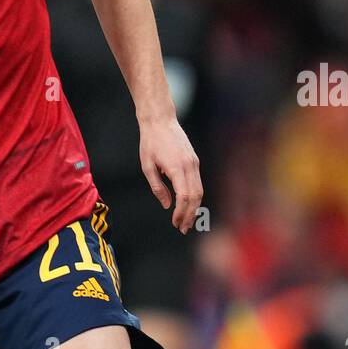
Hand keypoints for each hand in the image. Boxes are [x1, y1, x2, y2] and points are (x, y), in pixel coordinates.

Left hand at [139, 116, 202, 232]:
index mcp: (177, 168)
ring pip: (199, 190)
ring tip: (187, 220)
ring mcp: (194, 162)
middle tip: (184, 228)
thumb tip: (167, 205)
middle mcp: (190, 166)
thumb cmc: (150, 142)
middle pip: (195, 197)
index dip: (181, 213)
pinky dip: (195, 196)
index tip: (176, 223)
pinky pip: (197, 182)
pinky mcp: (194, 160)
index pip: (184, 197)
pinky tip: (188, 205)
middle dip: (190, 214)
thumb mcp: (147, 167)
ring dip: (195, 207)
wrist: (160, 120)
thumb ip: (157, 187)